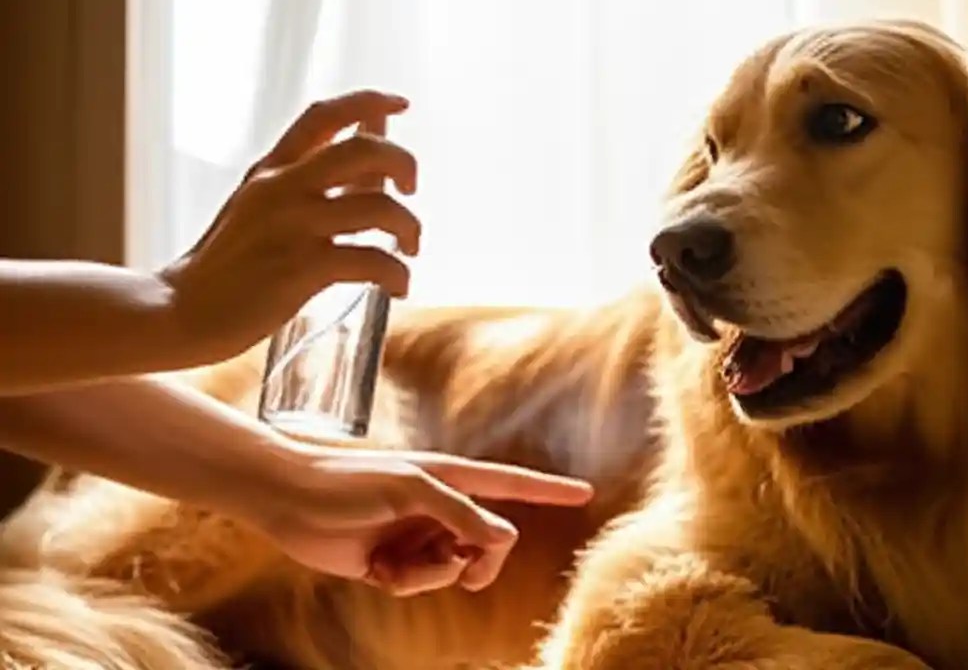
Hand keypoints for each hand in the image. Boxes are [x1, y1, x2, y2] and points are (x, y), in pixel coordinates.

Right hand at [159, 89, 421, 364]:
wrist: (180, 312)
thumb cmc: (228, 264)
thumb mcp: (262, 206)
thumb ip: (313, 181)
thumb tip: (369, 157)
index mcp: (272, 169)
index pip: (322, 116)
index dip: (367, 102)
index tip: (401, 104)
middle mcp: (282, 187)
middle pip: (363, 149)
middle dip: (403, 163)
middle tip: (412, 189)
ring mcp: (292, 226)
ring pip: (379, 206)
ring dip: (409, 227)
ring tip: (410, 250)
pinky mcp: (302, 268)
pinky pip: (371, 260)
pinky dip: (397, 275)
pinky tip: (398, 287)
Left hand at [250, 442, 593, 595]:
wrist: (288, 500)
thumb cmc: (348, 481)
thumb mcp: (410, 489)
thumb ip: (460, 512)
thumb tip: (505, 538)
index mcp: (452, 477)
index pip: (513, 483)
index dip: (550, 490)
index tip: (584, 492)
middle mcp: (442, 506)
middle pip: (490, 543)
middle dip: (475, 562)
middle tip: (457, 567)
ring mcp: (421, 535)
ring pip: (456, 569)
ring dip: (430, 574)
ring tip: (394, 563)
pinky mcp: (396, 562)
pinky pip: (424, 584)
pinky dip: (406, 583)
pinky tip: (377, 569)